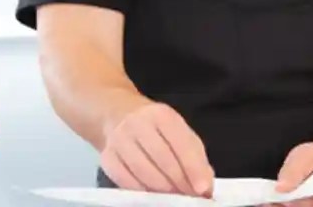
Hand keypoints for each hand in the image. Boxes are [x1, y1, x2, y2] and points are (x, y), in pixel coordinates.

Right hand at [100, 101, 214, 197]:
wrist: (118, 115)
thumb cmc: (155, 128)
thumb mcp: (179, 133)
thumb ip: (195, 158)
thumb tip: (205, 187)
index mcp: (162, 115)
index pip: (181, 143)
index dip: (193, 168)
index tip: (202, 189)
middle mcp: (138, 123)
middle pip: (163, 159)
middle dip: (179, 183)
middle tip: (189, 197)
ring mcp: (119, 139)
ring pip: (144, 172)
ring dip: (162, 190)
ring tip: (173, 197)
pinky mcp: (107, 156)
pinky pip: (125, 180)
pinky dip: (142, 191)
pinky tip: (152, 194)